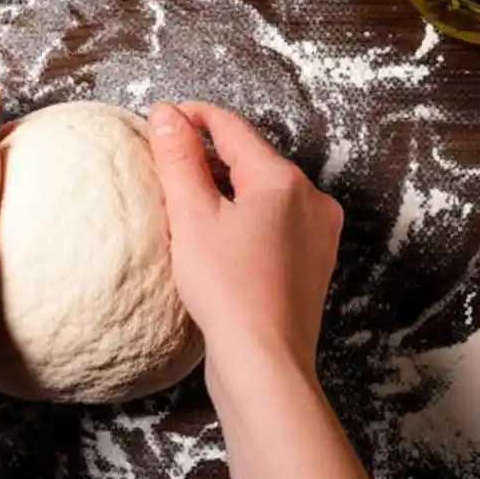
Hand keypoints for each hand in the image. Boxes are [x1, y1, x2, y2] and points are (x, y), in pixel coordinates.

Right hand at [146, 101, 342, 372]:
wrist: (264, 363)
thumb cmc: (228, 291)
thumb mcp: (191, 216)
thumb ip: (178, 159)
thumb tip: (166, 115)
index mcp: (284, 179)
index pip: (231, 128)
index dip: (192, 117)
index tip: (161, 120)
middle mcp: (311, 199)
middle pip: (250, 159)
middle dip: (207, 158)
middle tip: (165, 168)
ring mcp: (318, 233)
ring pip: (263, 193)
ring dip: (225, 190)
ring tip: (186, 205)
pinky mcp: (313, 263)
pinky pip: (274, 224)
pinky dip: (244, 219)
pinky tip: (216, 239)